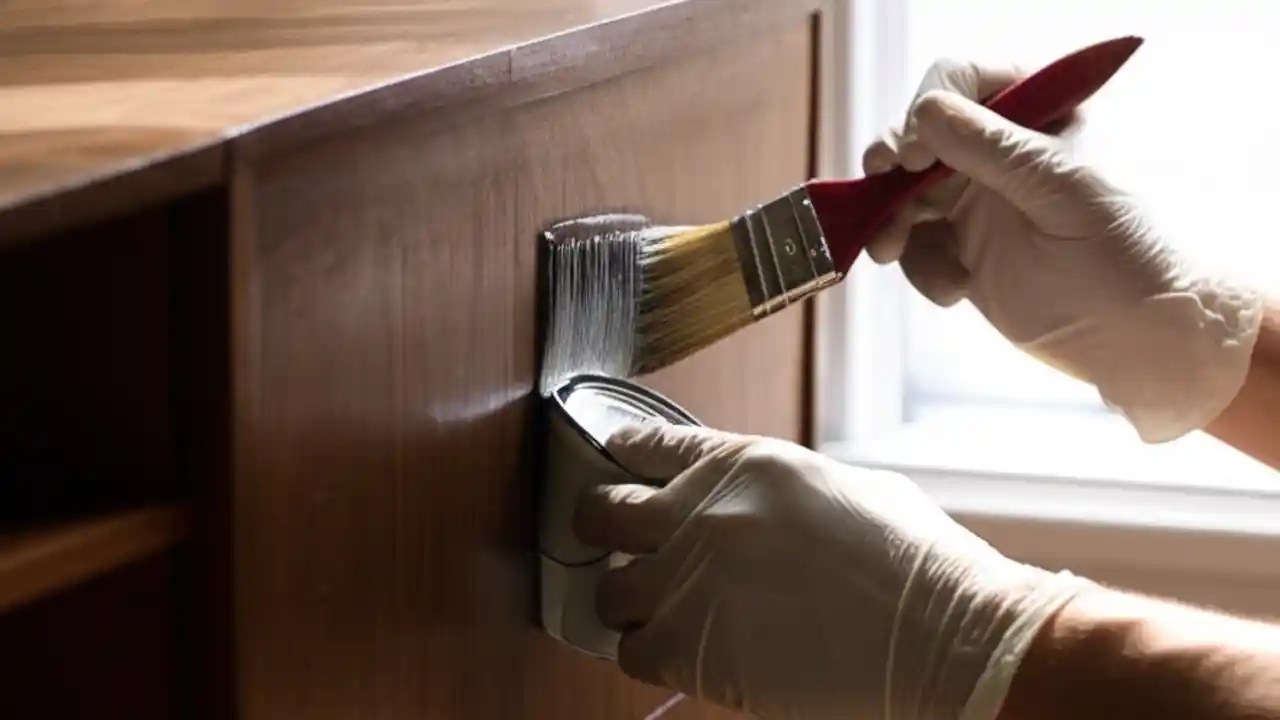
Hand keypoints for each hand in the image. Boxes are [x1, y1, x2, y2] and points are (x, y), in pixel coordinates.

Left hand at [574, 423, 1085, 719]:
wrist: (938, 634)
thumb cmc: (913, 560)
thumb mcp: (846, 488)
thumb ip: (779, 491)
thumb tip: (760, 509)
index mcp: (740, 463)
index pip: (643, 444)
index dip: (622, 457)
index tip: (615, 469)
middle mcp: (699, 514)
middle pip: (597, 511)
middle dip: (598, 525)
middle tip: (615, 543)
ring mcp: (687, 582)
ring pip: (606, 590)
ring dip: (628, 600)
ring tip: (660, 609)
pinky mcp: (690, 649)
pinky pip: (629, 652)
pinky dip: (649, 652)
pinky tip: (681, 649)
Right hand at [863, 60, 1260, 441]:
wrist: (1135, 338)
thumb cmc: (1121, 255)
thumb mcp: (1060, 190)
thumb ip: (993, 149)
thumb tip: (924, 114)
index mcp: (1037, 116)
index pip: (963, 81)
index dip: (929, 109)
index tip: (916, 155)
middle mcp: (1000, 152)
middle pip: (918, 134)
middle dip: (892, 163)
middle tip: (881, 190)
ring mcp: (977, 201)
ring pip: (904, 191)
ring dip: (890, 219)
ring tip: (891, 250)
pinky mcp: (962, 250)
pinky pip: (914, 243)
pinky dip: (919, 266)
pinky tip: (955, 290)